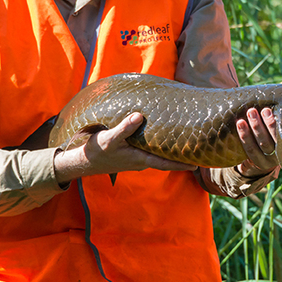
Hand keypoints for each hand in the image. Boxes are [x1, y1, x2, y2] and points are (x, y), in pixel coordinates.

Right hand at [53, 112, 196, 183]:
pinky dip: (159, 145)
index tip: (198, 165)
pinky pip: (150, 150)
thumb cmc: (96, 151)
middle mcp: (142, 160)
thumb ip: (124, 128)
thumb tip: (140, 116)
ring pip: (159, 154)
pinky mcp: (131, 153)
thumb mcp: (109, 138)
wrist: (83, 161)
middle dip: (182, 156)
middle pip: (166, 159)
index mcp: (140, 159)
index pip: (166, 162)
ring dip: (171, 150)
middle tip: (199, 151)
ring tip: (186, 142)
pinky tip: (162, 137)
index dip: (182, 164)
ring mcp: (137, 158)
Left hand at [233, 107, 281, 176]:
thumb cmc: (278, 127)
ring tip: (251, 112)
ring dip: (257, 127)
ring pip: (264, 144)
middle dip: (271, 125)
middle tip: (265, 110)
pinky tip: (240, 123)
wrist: (264, 151)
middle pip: (280, 141)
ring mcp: (273, 161)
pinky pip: (250, 149)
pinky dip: (245, 136)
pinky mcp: (259, 163)